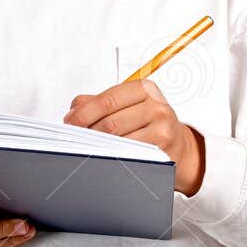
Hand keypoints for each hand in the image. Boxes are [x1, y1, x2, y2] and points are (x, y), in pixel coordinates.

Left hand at [64, 79, 205, 194]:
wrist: (177, 142)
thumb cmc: (145, 121)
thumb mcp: (126, 104)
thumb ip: (97, 102)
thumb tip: (73, 111)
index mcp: (145, 88)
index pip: (107, 100)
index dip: (83, 113)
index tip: (69, 123)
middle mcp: (157, 106)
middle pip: (110, 124)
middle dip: (87, 134)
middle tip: (75, 140)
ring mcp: (162, 129)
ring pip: (118, 142)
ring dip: (98, 148)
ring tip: (88, 149)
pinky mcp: (164, 151)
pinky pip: (129, 156)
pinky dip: (113, 157)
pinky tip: (106, 157)